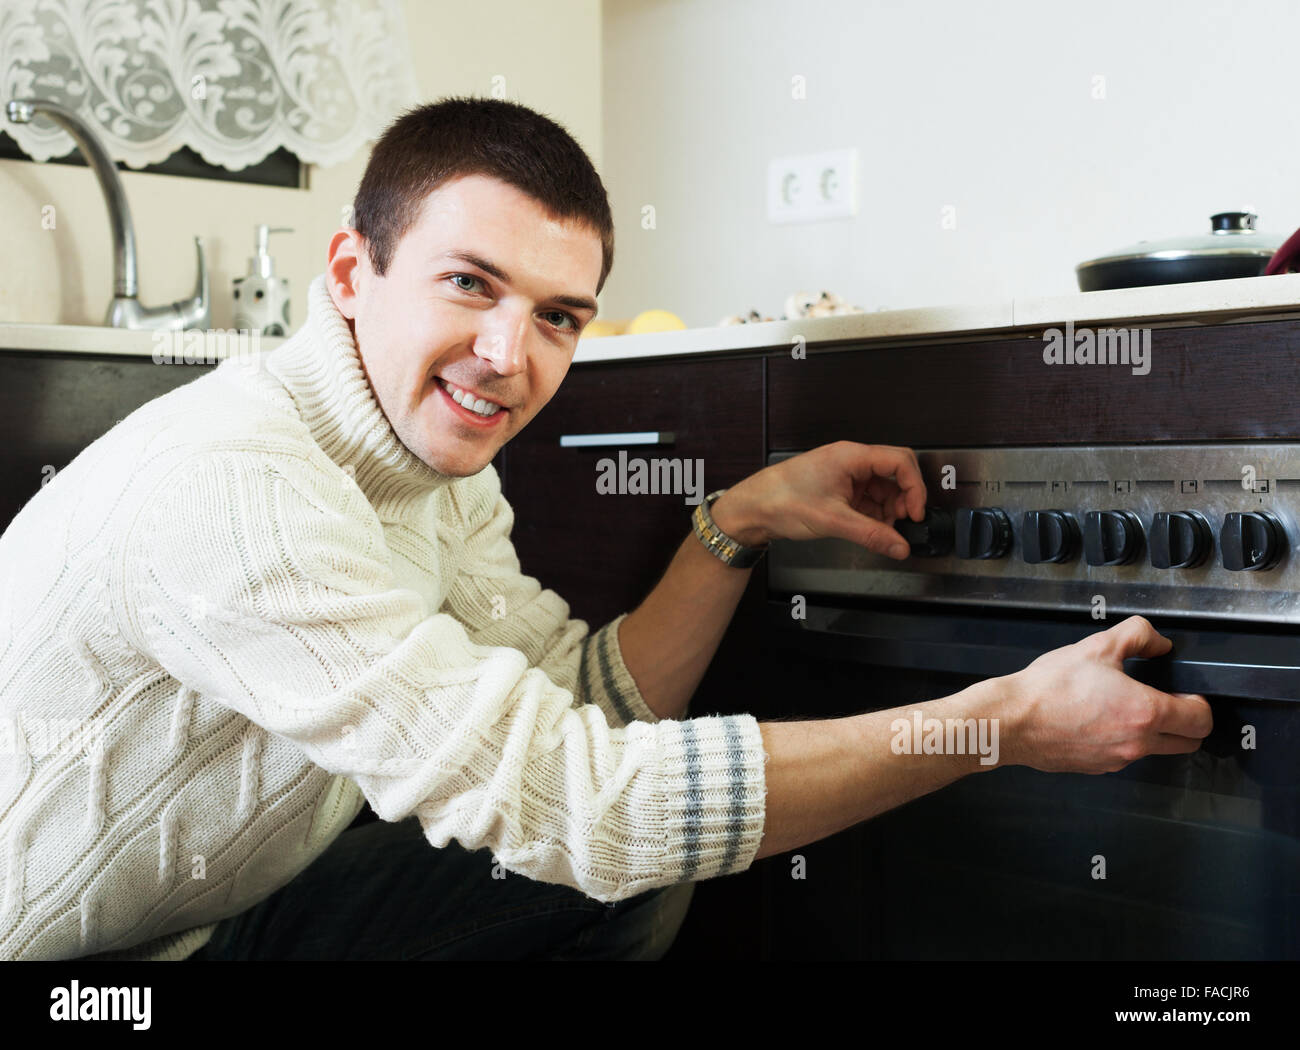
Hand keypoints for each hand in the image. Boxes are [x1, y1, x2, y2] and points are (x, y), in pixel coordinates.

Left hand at [711, 441, 926, 559]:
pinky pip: (867, 499)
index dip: (914, 487)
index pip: (899, 461)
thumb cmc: (782, 501)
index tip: (916, 512)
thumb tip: (899, 546)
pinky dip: (874, 515)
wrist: (752, 509)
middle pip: (893, 474)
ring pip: (881, 489)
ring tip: (885, 531)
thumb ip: (871, 534)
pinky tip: (872, 530)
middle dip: (903, 500)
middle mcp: (850, 461)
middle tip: (903, 523)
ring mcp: (844, 475)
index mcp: (850, 456)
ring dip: (888, 510)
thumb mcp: (832, 520)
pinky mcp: (838, 490)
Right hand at [996, 615, 1212, 773]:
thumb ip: (1138, 636)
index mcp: (1145, 712)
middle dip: (1186, 723)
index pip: (1202, 720)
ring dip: (1152, 732)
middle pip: (1189, 743)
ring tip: (1121, 705)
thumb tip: (1159, 643)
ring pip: (1155, 750)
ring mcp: (1117, 760)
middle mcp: (1137, 743)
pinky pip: (1124, 756)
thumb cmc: (1049, 688)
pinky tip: (1097, 719)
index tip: (1187, 693)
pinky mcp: (1097, 768)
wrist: (1011, 720)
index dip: (1201, 703)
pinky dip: (1121, 740)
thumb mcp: (1097, 646)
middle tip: (1165, 701)